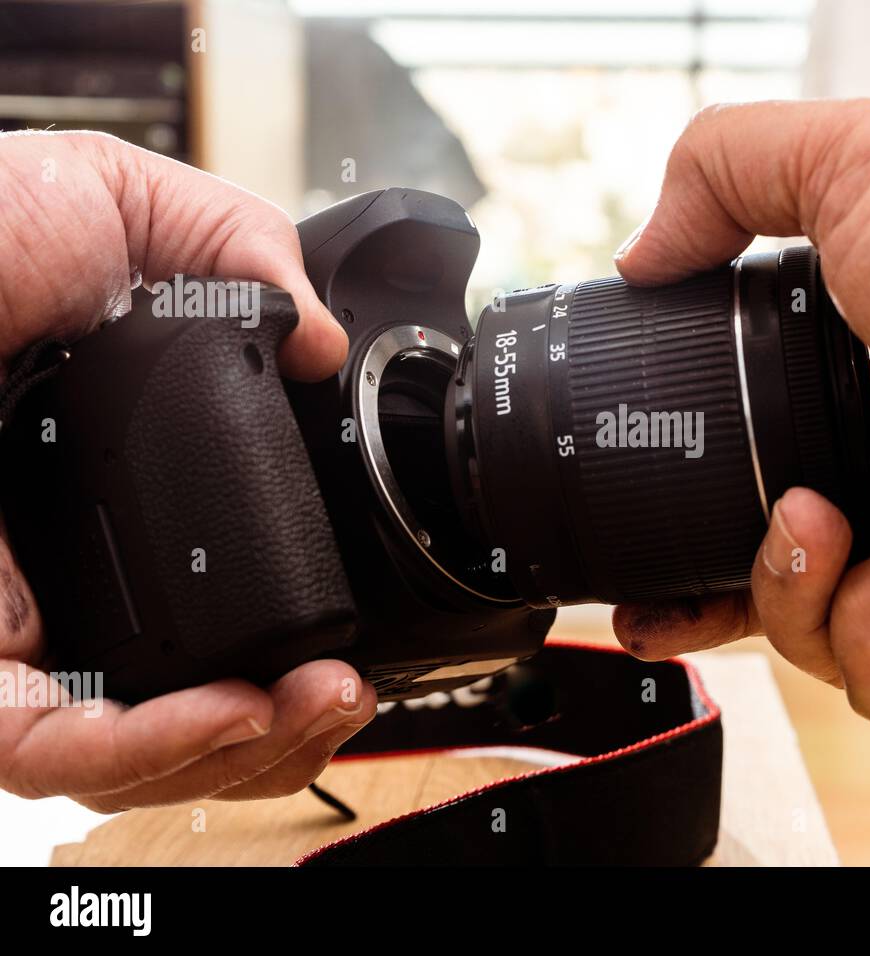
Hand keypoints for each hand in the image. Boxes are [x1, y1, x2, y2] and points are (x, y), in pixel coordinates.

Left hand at [0, 131, 373, 809]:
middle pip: (195, 692)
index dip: (297, 626)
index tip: (351, 622)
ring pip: (141, 749)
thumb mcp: (111, 201)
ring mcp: (16, 625)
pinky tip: (240, 707)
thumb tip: (320, 338)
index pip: (221, 587)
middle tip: (345, 685)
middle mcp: (66, 567)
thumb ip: (235, 246)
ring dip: (254, 745)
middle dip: (293, 715)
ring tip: (320, 698)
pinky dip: (164, 746)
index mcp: (109, 477)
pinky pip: (63, 750)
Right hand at [610, 98, 869, 742]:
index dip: (711, 525)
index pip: (787, 492)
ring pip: (830, 646)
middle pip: (796, 590)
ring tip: (821, 517)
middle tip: (659, 604)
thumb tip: (642, 254)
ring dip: (794, 586)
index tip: (650, 537)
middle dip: (719, 602)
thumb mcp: (837, 165)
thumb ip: (723, 175)